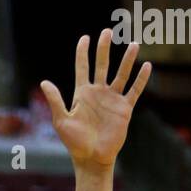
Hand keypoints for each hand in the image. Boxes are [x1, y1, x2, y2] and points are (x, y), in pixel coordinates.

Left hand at [40, 31, 150, 170]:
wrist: (92, 159)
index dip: (83, 53)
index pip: (82, 68)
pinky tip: (146, 66)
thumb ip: (55, 101)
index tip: (85, 38)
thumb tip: (44, 82)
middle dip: (104, 48)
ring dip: (127, 59)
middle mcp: (98, 93)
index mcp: (82, 94)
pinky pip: (134, 91)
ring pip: (121, 74)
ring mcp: (112, 100)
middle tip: (107, 32)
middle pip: (102, 65)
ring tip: (133, 44)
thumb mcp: (62, 121)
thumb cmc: (74, 143)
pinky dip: (141, 79)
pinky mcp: (124, 109)